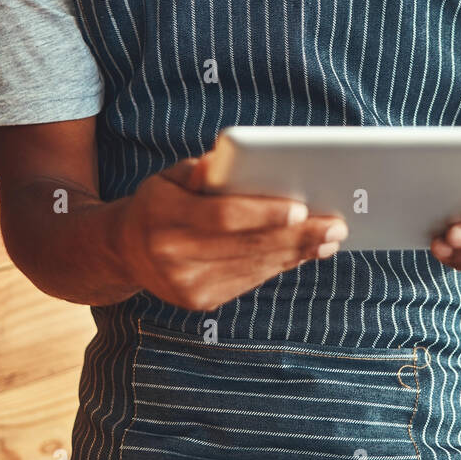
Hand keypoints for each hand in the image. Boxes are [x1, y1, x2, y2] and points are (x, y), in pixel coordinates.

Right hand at [116, 151, 346, 310]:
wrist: (124, 251)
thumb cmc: (159, 201)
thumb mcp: (170, 176)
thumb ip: (201, 171)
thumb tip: (228, 157)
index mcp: (162, 216)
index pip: (220, 216)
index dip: (261, 213)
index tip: (301, 209)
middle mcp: (172, 256)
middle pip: (246, 245)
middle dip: (297, 235)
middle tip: (336, 224)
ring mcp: (186, 286)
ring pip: (254, 266)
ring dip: (297, 252)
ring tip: (331, 237)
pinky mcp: (200, 302)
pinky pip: (250, 280)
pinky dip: (281, 264)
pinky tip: (305, 251)